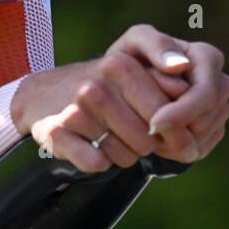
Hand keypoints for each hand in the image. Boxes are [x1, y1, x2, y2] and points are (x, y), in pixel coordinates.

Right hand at [11, 25, 228, 171]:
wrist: (44, 96)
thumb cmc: (105, 84)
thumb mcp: (134, 63)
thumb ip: (168, 73)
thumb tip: (183, 71)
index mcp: (119, 64)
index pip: (167, 112)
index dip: (173, 129)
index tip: (164, 127)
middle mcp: (95, 86)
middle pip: (148, 139)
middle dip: (151, 145)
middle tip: (141, 138)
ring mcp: (74, 111)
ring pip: (126, 157)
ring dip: (127, 157)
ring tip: (117, 141)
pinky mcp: (55, 134)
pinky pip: (96, 164)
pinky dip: (101, 164)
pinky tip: (95, 151)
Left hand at [111, 25, 228, 165]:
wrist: (127, 81)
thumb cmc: (133, 56)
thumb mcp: (135, 42)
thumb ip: (155, 44)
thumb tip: (180, 65)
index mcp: (208, 57)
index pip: (206, 92)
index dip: (182, 111)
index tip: (154, 123)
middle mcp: (220, 83)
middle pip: (208, 118)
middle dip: (177, 129)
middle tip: (147, 133)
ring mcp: (220, 108)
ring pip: (204, 137)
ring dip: (174, 141)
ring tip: (147, 133)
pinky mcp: (213, 130)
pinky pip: (199, 149)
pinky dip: (176, 149)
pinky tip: (155, 140)